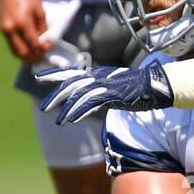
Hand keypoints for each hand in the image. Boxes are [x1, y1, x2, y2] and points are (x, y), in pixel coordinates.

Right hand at [0, 0, 47, 61]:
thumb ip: (42, 29)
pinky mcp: (2, 28)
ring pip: (15, 51)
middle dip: (33, 58)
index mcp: (23, 22)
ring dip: (25, 57)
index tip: (49, 48)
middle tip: (42, 58)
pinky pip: (10, 44)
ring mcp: (4, 29)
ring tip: (35, 58)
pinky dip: (19, 50)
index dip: (43, 49)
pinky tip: (27, 50)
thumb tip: (45, 42)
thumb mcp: (39, 11)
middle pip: (23, 52)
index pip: (34, 43)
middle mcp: (11, 28)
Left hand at [36, 59, 174, 124]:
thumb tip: (85, 101)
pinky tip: (72, 120)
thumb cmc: (136, 89)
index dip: (53, 74)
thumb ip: (98, 92)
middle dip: (55, 96)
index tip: (38, 78)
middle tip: (44, 109)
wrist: (155, 86)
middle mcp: (98, 76)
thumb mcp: (113, 88)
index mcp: (96, 74)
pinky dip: (79, 111)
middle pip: (70, 84)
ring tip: (58, 121)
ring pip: (78, 94)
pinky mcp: (112, 94)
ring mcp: (104, 84)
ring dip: (66, 108)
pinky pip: (91, 102)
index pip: (70, 72)